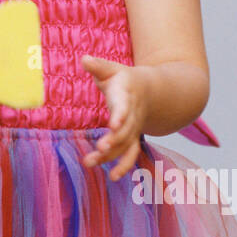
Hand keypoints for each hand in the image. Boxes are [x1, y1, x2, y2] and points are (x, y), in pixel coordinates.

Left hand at [80, 56, 146, 180]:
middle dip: (114, 141)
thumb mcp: (113, 70)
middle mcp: (132, 115)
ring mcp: (134, 128)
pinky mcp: (132, 138)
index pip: (124, 107)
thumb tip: (84, 59)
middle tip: (101, 148)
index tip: (113, 125)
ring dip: (111, 155)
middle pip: (126, 130)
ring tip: (91, 162)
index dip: (120, 116)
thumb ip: (98, 66)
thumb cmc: (125, 79)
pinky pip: (130, 153)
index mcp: (127, 96)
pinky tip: (113, 177)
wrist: (151, 91)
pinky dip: (123, 165)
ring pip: (125, 144)